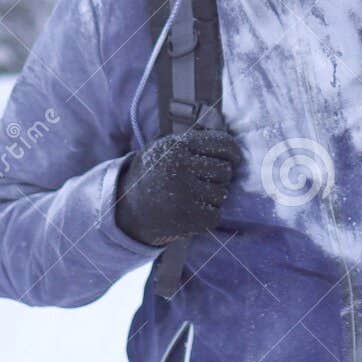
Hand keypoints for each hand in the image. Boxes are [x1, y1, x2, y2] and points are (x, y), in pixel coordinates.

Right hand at [114, 128, 242, 247]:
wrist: (127, 206)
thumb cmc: (154, 173)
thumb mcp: (166, 148)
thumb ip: (194, 143)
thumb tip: (232, 146)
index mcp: (178, 146)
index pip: (223, 144)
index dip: (233, 152)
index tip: (234, 158)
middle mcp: (180, 167)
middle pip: (225, 171)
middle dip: (219, 177)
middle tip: (204, 181)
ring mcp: (183, 193)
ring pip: (222, 194)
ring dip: (213, 197)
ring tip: (194, 196)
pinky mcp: (185, 218)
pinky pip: (215, 215)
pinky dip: (208, 215)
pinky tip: (193, 210)